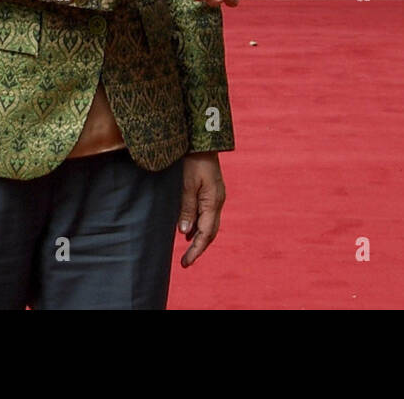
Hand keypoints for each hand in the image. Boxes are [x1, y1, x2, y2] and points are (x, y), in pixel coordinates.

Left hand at [178, 152, 224, 266]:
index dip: (196, 250)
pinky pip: (208, 214)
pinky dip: (199, 225)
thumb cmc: (193, 161)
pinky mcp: (213, 191)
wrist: (203, 141)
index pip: (206, 234)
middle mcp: (218, 200)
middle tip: (186, 262)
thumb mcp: (186, 185)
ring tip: (186, 249)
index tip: (186, 263)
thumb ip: (187, 208)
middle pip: (211, 232)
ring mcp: (217, 195)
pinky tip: (189, 229)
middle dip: (199, 247)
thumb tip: (185, 232)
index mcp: (213, 201)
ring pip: (210, 223)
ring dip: (199, 237)